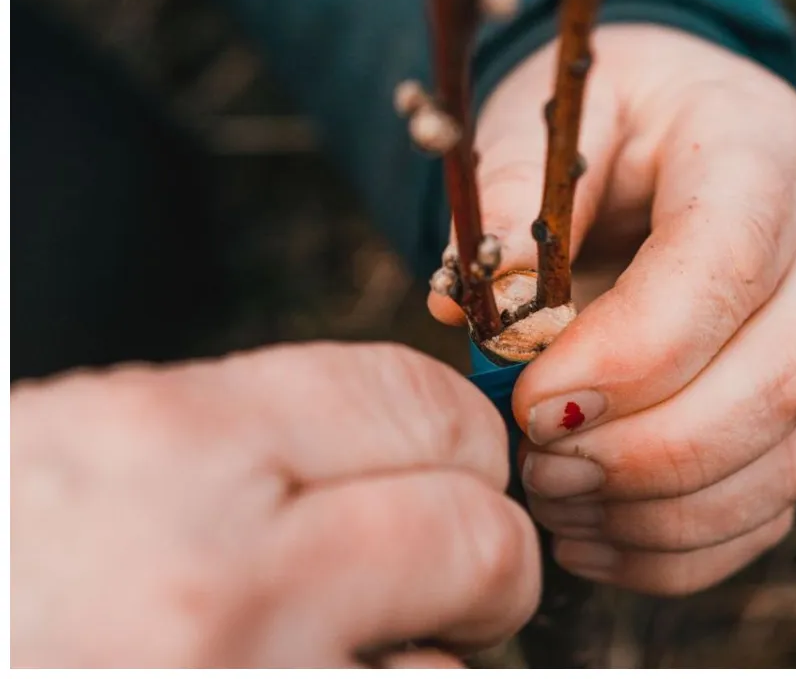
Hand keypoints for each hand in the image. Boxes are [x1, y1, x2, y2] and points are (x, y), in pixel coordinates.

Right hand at [11, 343, 540, 666]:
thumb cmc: (4, 540)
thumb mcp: (96, 450)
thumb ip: (257, 444)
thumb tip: (419, 454)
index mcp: (174, 443)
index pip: (420, 404)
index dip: (461, 437)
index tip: (460, 465)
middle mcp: (219, 576)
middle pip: (477, 535)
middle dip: (488, 551)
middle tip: (454, 570)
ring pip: (457, 676)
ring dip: (438, 662)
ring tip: (359, 649)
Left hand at [430, 24, 795, 595]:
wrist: (686, 121)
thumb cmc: (613, 116)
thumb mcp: (557, 117)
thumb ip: (510, 195)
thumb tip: (461, 305)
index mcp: (762, 152)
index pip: (724, 270)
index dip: (630, 356)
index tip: (530, 403)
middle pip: (779, 380)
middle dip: (650, 452)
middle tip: (539, 468)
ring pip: (791, 457)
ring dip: (665, 511)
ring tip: (557, 503)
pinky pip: (778, 502)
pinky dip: (686, 547)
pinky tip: (595, 537)